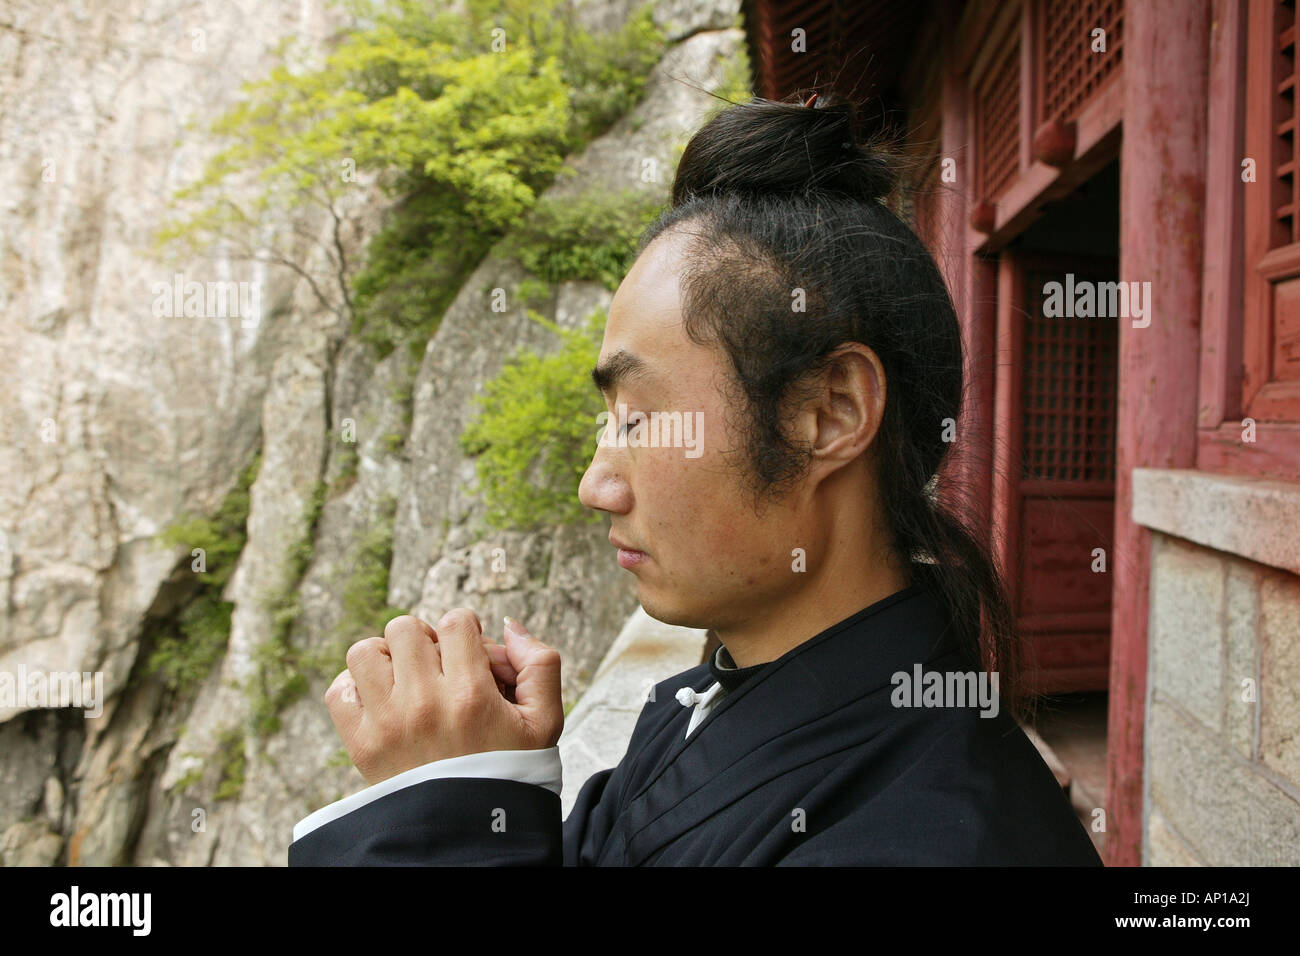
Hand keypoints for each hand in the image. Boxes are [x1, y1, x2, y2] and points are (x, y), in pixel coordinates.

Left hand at [325, 608, 563, 785]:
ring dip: (386, 658)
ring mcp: (388, 724)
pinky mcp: (362, 744)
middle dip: (426, 640)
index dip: (467, 631)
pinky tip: (383, 700)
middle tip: (440, 668)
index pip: (455, 622)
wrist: (474, 835)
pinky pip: (339, 691)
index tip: (471, 657)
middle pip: (407, 629)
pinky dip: (355, 687)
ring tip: (407, 679)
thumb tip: (509, 626)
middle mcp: (425, 704)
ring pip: (366, 651)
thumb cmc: (510, 774)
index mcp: (471, 695)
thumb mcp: (545, 722)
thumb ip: (540, 664)